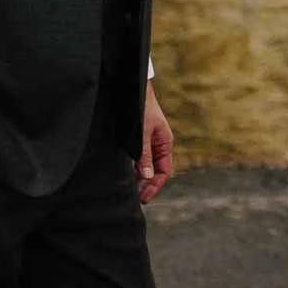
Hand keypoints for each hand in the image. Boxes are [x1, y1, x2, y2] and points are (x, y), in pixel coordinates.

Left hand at [137, 82, 173, 204]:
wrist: (133, 88)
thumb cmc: (142, 108)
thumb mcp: (142, 133)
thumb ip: (144, 155)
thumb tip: (147, 176)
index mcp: (164, 144)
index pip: (163, 172)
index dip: (154, 186)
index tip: (143, 198)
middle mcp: (158, 145)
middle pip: (154, 172)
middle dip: (146, 186)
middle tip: (134, 199)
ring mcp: (148, 143)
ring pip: (145, 166)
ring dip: (138, 178)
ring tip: (127, 191)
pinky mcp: (137, 140)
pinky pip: (136, 159)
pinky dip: (131, 168)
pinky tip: (123, 175)